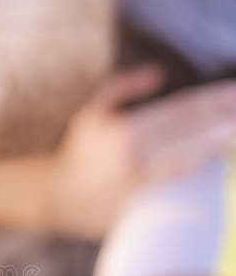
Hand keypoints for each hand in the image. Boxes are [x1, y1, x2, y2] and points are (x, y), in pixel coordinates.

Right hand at [54, 69, 235, 237]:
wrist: (58, 198)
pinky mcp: (142, 203)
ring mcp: (141, 181)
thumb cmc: (78, 153)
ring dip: (217, 147)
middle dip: (223, 120)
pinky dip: (199, 174)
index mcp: (126, 129)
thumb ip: (124, 87)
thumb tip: (159, 72)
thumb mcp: (92, 112)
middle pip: (190, 133)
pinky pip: (177, 187)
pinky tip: (217, 166)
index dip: (212, 101)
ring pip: (189, 159)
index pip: (180, 110)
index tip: (235, 92)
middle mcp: (136, 155)